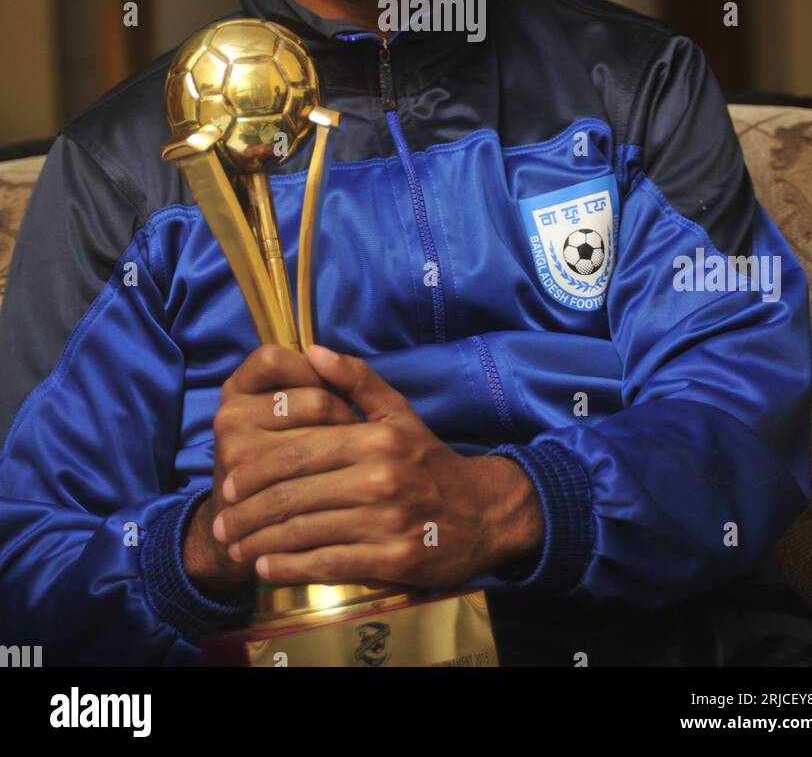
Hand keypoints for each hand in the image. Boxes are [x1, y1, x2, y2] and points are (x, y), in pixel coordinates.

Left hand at [210, 344, 544, 590]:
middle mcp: (380, 478)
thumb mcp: (399, 412)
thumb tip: (311, 350)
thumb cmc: (429, 461)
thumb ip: (355, 380)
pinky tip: (267, 568)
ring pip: (308, 532)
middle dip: (250, 510)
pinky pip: (330, 565)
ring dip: (263, 542)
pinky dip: (292, 568)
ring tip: (236, 547)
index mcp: (376, 438)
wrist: (484, 512)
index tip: (229, 482)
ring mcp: (387, 522)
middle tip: (222, 521)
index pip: (301, 451)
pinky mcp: (394, 561)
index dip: (258, 470)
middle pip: (297, 494)